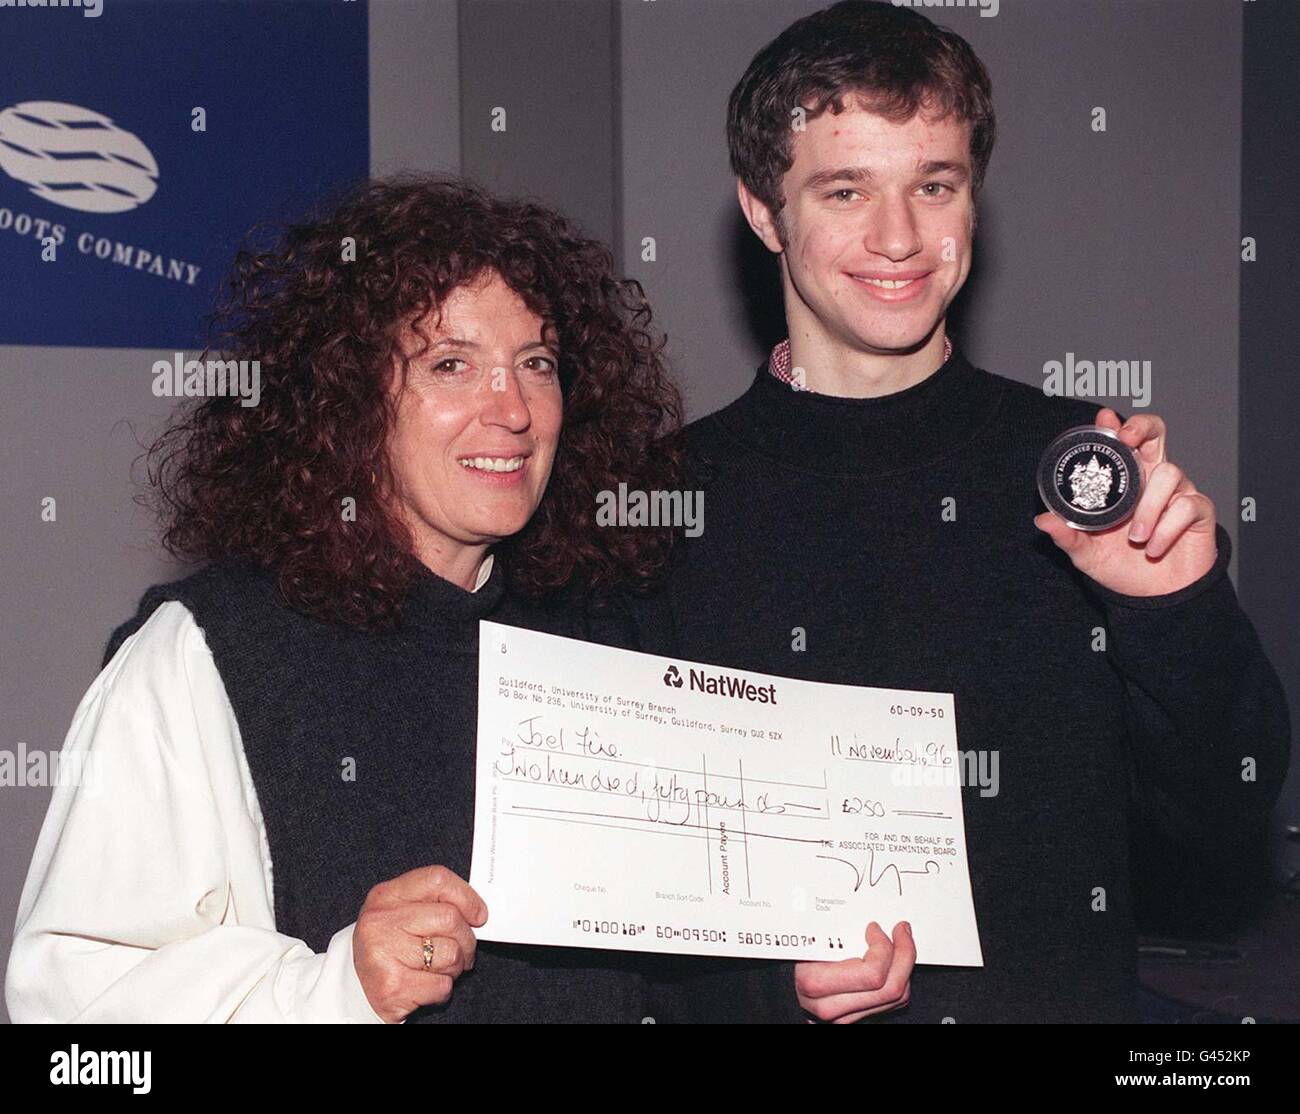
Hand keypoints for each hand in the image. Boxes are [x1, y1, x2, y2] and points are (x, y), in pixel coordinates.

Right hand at [352, 865, 487, 1023]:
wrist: (354, 989)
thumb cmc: (388, 947)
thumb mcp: (401, 914)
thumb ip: (433, 904)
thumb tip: (477, 912)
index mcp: (386, 895)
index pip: (437, 879)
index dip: (466, 896)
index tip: (479, 915)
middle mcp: (381, 921)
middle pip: (450, 918)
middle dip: (466, 939)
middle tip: (463, 951)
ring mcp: (384, 953)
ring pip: (451, 953)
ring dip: (455, 967)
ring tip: (440, 968)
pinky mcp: (393, 986)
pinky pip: (442, 985)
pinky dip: (443, 988)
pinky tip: (426, 985)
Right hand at [795, 920, 914, 1022]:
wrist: (779, 988)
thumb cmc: (789, 957)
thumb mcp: (804, 940)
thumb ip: (833, 933)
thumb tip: (870, 920)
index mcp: (817, 983)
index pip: (872, 974)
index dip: (884, 948)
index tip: (876, 927)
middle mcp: (832, 1007)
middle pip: (891, 988)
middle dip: (905, 955)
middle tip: (901, 931)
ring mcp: (845, 1018)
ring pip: (896, 998)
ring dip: (903, 967)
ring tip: (900, 944)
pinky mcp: (854, 1019)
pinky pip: (890, 1003)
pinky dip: (897, 979)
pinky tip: (892, 962)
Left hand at [1034, 407, 1217, 596]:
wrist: (1155, 599)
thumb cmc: (1123, 568)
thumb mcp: (1086, 554)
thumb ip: (1067, 536)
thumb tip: (1042, 521)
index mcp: (1124, 483)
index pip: (1122, 444)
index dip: (1115, 425)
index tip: (1105, 418)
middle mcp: (1151, 480)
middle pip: (1156, 433)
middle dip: (1143, 427)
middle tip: (1127, 438)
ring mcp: (1178, 492)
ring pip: (1169, 473)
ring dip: (1149, 506)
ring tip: (1136, 537)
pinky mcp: (1198, 510)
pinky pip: (1185, 505)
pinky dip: (1166, 529)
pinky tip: (1153, 547)